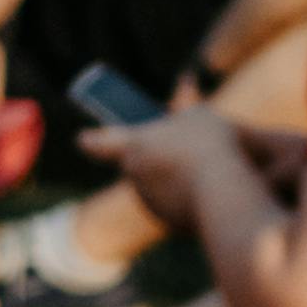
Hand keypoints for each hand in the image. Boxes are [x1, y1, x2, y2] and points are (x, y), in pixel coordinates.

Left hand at [75, 102, 242, 234]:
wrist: (224, 194)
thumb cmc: (210, 146)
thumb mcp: (201, 115)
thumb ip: (188, 105)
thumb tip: (185, 84)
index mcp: (134, 145)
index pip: (99, 143)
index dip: (93, 140)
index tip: (82, 139)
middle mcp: (135, 175)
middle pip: (139, 163)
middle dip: (156, 158)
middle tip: (184, 148)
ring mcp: (151, 202)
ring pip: (159, 185)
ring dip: (174, 179)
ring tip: (205, 169)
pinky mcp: (170, 223)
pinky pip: (177, 206)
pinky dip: (189, 200)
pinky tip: (211, 191)